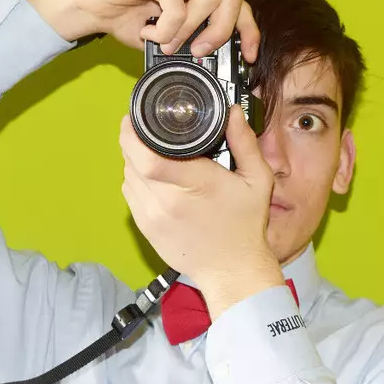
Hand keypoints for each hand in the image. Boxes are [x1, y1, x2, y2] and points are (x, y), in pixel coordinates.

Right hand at [23, 0, 259, 60]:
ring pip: (209, 1)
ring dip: (188, 31)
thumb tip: (214, 61)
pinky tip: (149, 31)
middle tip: (197, 51)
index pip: (238, 3)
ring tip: (164, 41)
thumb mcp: (168, 36)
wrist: (88, 4)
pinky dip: (167, 28)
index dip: (248, 30)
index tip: (248, 57)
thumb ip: (191, 41)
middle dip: (220, 32)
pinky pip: (179, 6)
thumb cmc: (126, 17)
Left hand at [119, 105, 283, 318]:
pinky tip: (152, 177)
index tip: (135, 118)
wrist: (232, 270)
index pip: (146, 156)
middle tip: (144, 129)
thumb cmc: (245, 226)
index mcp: (192, 184)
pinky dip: (136, 181)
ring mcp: (152, 217)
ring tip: (150, 152)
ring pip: (127, 177)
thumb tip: (231, 112)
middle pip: (131, 162)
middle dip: (133, 141)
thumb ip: (244, 142)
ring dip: (133, 161)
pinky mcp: (146, 229)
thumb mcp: (256, 179)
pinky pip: (130, 195)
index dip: (133, 133)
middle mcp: (166, 201)